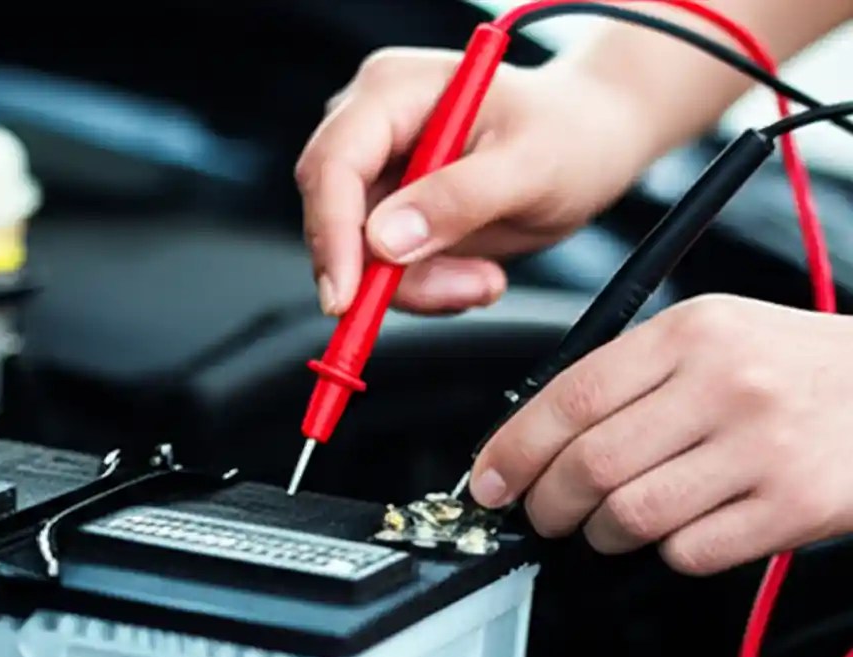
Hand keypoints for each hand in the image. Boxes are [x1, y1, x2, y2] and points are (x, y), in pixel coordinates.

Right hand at [295, 48, 657, 315]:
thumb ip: (458, 199)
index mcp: (394, 91)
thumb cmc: (571, 133)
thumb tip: (384, 241)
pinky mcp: (389, 213)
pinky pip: (381, 270)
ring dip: (417, 286)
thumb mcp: (532, 165)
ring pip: (356, 255)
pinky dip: (426, 288)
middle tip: (461, 290)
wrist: (593, 143)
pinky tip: (474, 274)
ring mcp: (378, 172)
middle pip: (335, 216)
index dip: (332, 234)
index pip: (332, 164)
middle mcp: (372, 127)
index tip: (346, 296)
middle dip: (386, 272)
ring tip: (485, 280)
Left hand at [468, 295, 852, 574]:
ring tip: (606, 525)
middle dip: (546, 503)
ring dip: (600, 534)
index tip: (490, 480)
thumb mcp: (710, 334)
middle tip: (543, 512)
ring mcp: (763, 447)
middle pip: (591, 464)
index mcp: (690, 332)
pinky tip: (679, 529)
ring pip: (632, 515)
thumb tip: (533, 436)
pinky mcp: (796, 506)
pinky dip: (667, 551)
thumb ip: (628, 374)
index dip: (515, 448)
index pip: (572, 396)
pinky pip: (691, 551)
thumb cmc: (791, 365)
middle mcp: (725, 383)